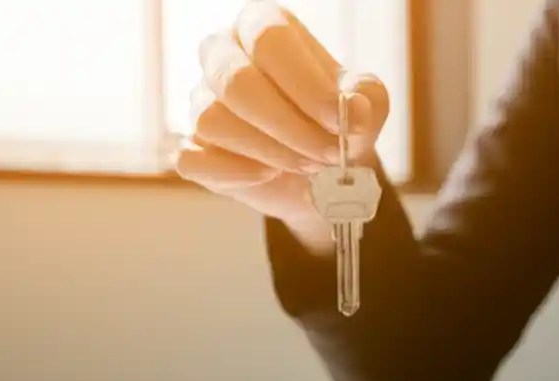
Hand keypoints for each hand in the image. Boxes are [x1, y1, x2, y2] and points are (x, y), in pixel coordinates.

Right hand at [174, 2, 389, 250]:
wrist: (319, 174)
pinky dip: (235, 173)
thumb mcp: (367, 106)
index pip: (270, 39)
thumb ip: (366, 99)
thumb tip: (354, 109)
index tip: (338, 122)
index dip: (305, 84)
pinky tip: (267, 175)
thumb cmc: (336, 126)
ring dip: (270, 152)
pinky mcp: (190, 147)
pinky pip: (193, 158)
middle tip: (328, 153)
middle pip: (236, 82)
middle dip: (289, 126)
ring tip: (307, 164)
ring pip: (214, 121)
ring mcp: (200, 100)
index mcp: (263, 27)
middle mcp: (223, 54)